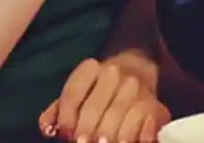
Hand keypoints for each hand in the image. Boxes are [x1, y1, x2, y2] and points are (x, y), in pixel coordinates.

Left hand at [39, 55, 169, 142]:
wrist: (139, 69)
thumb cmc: (99, 89)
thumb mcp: (77, 92)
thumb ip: (58, 111)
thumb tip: (48, 129)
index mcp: (90, 69)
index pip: (73, 93)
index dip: (66, 118)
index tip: (65, 135)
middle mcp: (114, 74)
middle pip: (94, 107)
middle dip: (86, 130)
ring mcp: (136, 87)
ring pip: (118, 116)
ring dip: (110, 136)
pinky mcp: (155, 104)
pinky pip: (144, 122)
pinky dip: (137, 136)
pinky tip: (131, 142)